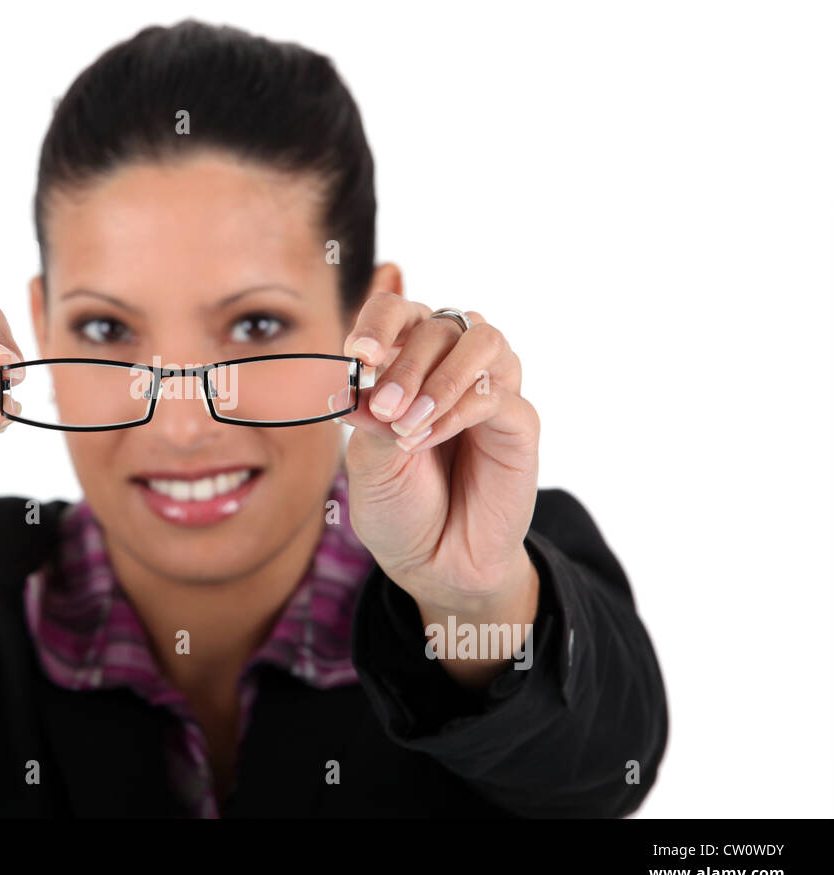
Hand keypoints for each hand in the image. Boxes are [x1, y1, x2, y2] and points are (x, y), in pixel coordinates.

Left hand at [338, 296, 540, 664]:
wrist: (434, 562)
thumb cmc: (399, 505)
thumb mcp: (368, 463)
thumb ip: (370, 418)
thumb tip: (355, 381)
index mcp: (408, 363)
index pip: (399, 312)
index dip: (379, 321)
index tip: (359, 352)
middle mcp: (452, 367)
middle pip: (440, 324)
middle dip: (406, 363)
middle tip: (384, 408)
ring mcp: (489, 391)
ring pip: (482, 340)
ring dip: (440, 377)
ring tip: (407, 422)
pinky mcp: (518, 424)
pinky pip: (498, 394)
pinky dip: (458, 410)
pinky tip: (426, 438)